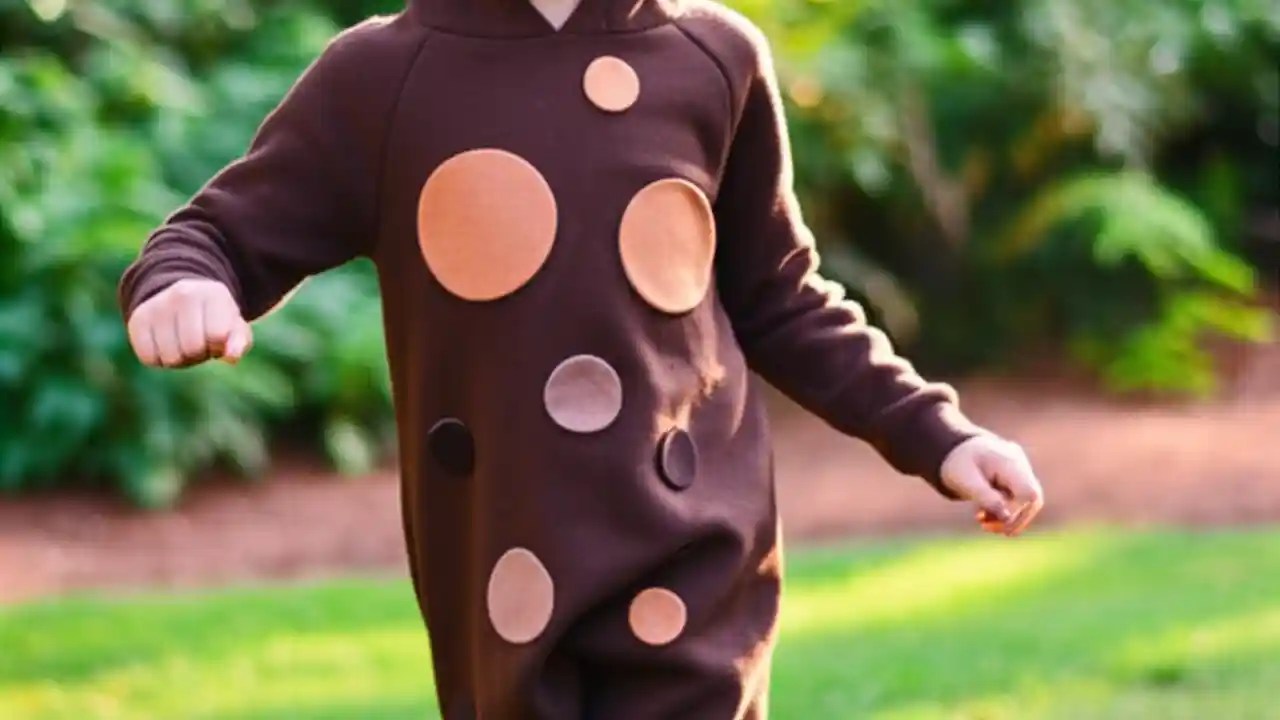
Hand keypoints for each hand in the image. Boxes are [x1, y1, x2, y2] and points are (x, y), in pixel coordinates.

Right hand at [126, 279, 251, 367]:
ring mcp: (157, 305)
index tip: (217, 337)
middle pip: (192, 349)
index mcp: (213, 294)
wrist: (179, 296)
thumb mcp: (234, 326)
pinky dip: (158, 359)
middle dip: (199, 354)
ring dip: (179, 359)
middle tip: (198, 342)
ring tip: (182, 342)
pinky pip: (148, 358)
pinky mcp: (137, 319)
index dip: (218, 345)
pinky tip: (165, 344)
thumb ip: (239, 341)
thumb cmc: (214, 319)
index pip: (216, 335)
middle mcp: (182, 294)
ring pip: (170, 357)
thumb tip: (231, 357)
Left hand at [940, 435, 1044, 536]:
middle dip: (1015, 520)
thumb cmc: (958, 463)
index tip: (992, 520)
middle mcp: (1020, 465)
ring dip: (1008, 518)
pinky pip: (1018, 500)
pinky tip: (984, 515)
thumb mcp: (966, 481)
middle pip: (1034, 499)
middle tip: (988, 529)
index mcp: (1009, 461)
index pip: (1028, 492)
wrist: (954, 449)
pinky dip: (1003, 511)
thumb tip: (1007, 518)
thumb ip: (986, 498)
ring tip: (983, 523)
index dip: (1016, 512)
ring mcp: (1020, 471)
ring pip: (1027, 503)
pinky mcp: (1015, 480)